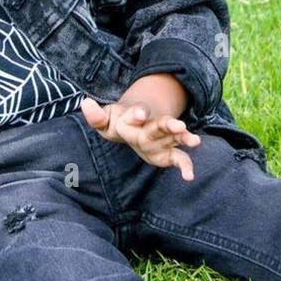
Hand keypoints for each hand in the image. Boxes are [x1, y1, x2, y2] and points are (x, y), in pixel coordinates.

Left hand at [80, 95, 200, 180]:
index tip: (139, 114)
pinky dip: (185, 166)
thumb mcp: (106, 119)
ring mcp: (163, 138)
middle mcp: (152, 125)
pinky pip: (179, 158)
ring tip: (195, 141)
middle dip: (169, 124)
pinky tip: (189, 176)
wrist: (137, 123)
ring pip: (175, 136)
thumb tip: (85, 103)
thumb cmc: (119, 122)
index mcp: (135, 117)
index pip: (137, 113)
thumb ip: (96, 116)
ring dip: (184, 137)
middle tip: (179, 125)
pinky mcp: (168, 152)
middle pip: (161, 123)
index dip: (137, 113)